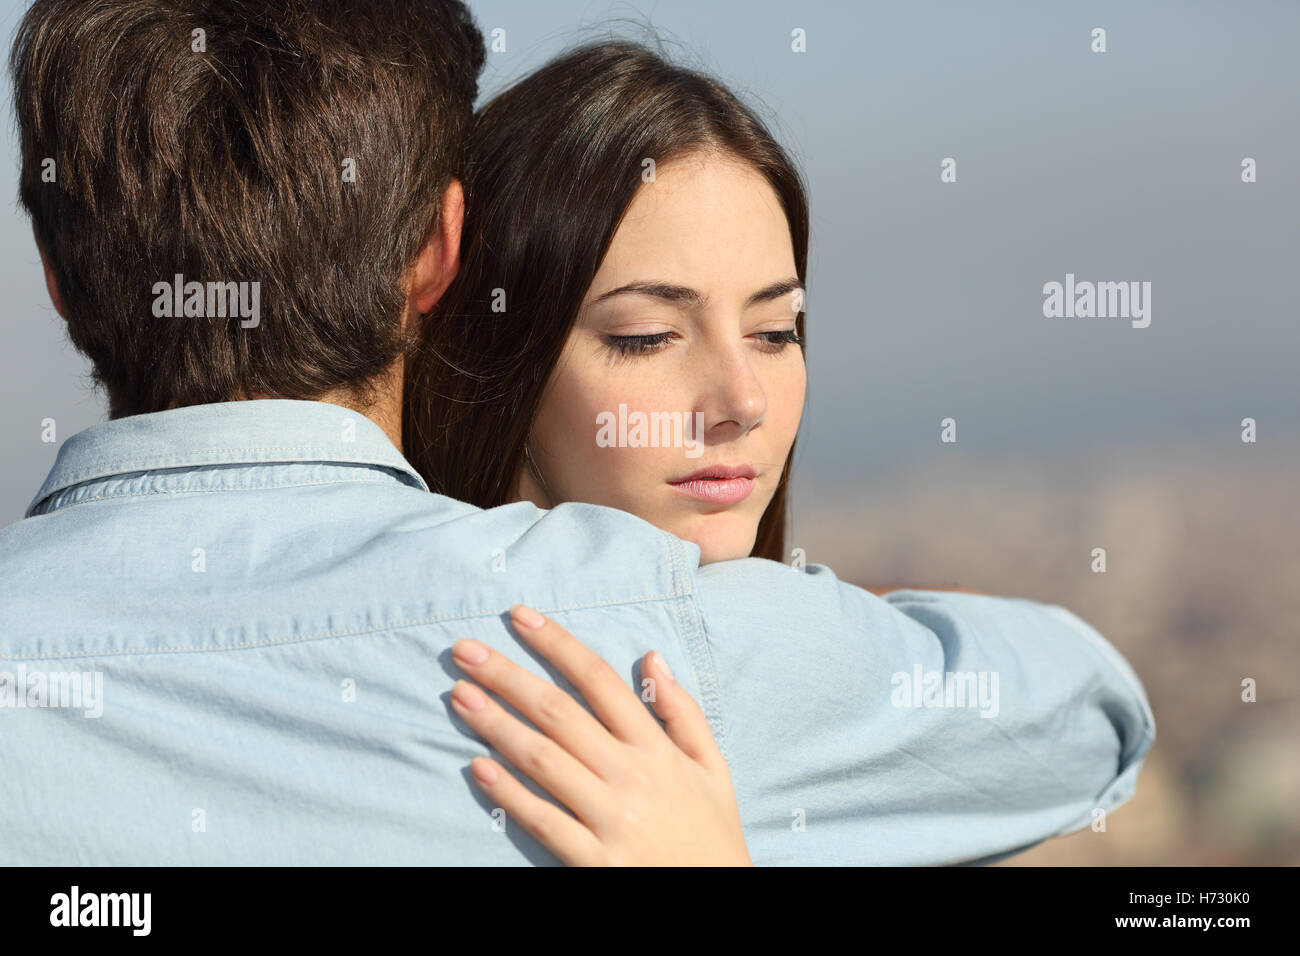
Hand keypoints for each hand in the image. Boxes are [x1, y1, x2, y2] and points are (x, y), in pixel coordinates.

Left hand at [446, 604, 751, 865]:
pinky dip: (510, 793)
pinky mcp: (594, 860)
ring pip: (543, 759)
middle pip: (559, 711)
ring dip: (496, 724)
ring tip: (459, 697)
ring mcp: (610, 818)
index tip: (520, 617)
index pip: (599, 680)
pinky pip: (544, 820)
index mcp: (657, 748)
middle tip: (465, 651)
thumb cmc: (711, 833)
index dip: (556, 643)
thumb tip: (652, 657)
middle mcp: (631, 775)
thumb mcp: (713, 767)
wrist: (721, 901)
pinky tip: (478, 767)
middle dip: (507, 676)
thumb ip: (683, 711)